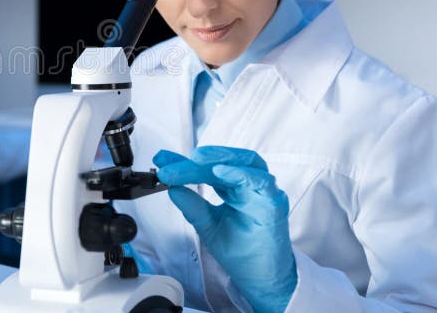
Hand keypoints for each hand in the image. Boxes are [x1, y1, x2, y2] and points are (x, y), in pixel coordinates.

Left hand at [154, 146, 296, 312]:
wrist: (261, 279)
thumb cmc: (241, 251)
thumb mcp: (207, 225)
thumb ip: (191, 205)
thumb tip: (171, 187)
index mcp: (233, 188)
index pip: (208, 167)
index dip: (183, 163)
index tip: (161, 161)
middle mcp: (249, 186)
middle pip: (225, 160)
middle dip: (197, 160)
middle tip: (171, 164)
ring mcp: (263, 193)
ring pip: (247, 162)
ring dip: (219, 157)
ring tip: (195, 159)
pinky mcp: (275, 204)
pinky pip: (262, 183)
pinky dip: (241, 174)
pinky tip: (220, 171)